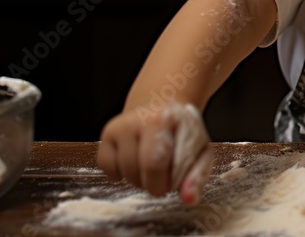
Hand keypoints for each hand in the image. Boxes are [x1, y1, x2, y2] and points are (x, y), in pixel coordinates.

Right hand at [97, 102, 213, 204]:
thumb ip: (197, 176)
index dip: (162, 183)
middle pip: (134, 172)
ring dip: (137, 179)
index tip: (171, 181)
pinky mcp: (107, 133)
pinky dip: (118, 172)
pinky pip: (105, 166)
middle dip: (150, 184)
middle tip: (162, 174)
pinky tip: (134, 162)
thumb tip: (189, 200)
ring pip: (120, 172)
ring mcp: (118, 127)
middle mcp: (135, 121)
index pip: (152, 165)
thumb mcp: (199, 151)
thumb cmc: (183, 133)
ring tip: (151, 166)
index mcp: (160, 121)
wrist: (163, 103)